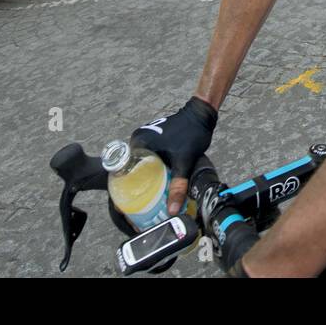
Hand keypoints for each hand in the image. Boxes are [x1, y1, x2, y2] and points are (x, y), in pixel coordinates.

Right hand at [131, 97, 218, 215]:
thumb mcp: (184, 163)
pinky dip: (152, 171)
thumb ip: (178, 186)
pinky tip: (157, 184)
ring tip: (146, 200)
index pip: (123, 171)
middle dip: (135, 188)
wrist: (202, 114)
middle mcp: (138, 140)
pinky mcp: (154, 139)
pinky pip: (148, 159)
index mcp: (138, 143)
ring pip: (141, 165)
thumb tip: (172, 210)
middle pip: (131, 170)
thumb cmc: (192, 134)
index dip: (123, 190)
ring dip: (144, 179)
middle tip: (137, 208)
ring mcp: (145, 139)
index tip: (125, 207)